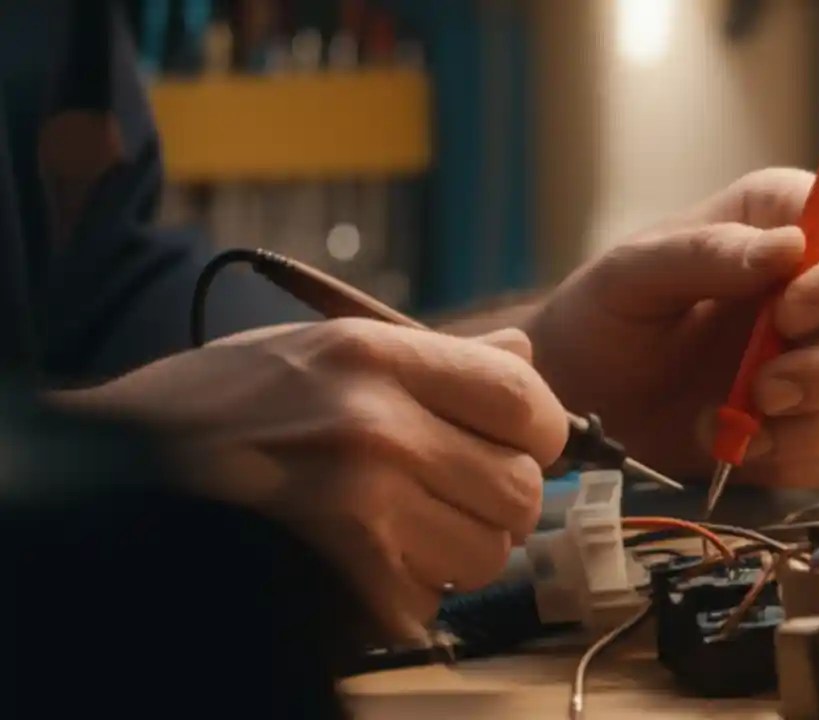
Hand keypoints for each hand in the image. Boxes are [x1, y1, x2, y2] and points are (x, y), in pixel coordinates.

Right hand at [58, 320, 566, 642]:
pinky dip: (406, 592)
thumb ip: (433, 357)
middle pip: (518, 490)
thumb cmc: (218, 406)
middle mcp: (376, 428)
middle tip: (453, 491)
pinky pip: (426, 603)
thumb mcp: (323, 349)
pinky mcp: (339, 581)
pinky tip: (360, 559)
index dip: (536, 430)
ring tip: (399, 525)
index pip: (525, 399)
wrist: (115, 474)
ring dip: (455, 551)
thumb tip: (520, 353)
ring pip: (484, 556)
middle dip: (496, 499)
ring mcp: (358, 509)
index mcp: (376, 358)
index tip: (517, 441)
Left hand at [524, 168, 818, 487]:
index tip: (788, 314)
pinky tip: (742, 449)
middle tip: (765, 389)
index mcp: (790, 225)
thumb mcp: (631, 276)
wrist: (580, 404)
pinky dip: (802, 461)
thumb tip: (788, 249)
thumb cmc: (604, 320)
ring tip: (738, 425)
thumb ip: (705, 253)